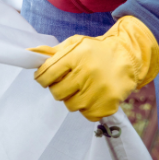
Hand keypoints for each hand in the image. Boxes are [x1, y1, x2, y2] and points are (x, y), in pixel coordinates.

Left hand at [30, 15, 158, 121]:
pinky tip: (95, 95)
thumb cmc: (96, 51)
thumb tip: (29, 52)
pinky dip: (89, 108)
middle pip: (56, 93)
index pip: (46, 75)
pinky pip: (87, 114)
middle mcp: (88, 72)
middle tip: (70, 81)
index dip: (43, 78)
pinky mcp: (108, 103)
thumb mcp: (74, 45)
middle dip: (60, 88)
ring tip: (85, 87)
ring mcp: (99, 89)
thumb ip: (51, 52)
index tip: (48, 77)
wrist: (129, 55)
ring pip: (71, 105)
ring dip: (74, 98)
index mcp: (76, 55)